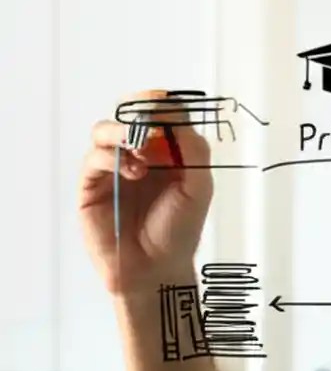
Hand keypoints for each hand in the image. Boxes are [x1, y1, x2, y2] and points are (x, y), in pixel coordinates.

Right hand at [79, 90, 213, 297]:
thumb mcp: (200, 187)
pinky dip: (111, 156)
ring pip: (104, 131)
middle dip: (136, 110)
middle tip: (148, 119)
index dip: (161, 104)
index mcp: (167, 151)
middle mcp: (138, 155)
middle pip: (128, 115)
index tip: (164, 102)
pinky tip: (133, 171)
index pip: (160, 114)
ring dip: (121, 131)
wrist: (156, 269)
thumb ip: (194, 151)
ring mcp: (113, 168)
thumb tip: (178, 118)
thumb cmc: (179, 230)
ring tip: (140, 149)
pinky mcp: (92, 185)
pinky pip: (93, 158)